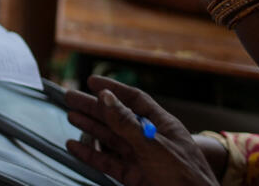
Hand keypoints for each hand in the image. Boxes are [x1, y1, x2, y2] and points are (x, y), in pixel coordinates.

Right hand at [64, 75, 218, 185]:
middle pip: (118, 118)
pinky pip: (107, 162)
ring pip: (110, 139)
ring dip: (90, 128)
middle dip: (94, 108)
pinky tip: (75, 147)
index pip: (136, 101)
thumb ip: (127, 123)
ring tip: (71, 116)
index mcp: (163, 126)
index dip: (114, 90)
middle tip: (71, 97)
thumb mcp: (154, 146)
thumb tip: (106, 97)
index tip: (92, 82)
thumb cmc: (186, 178)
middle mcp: (151, 140)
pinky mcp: (133, 177)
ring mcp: (141, 159)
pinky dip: (90, 155)